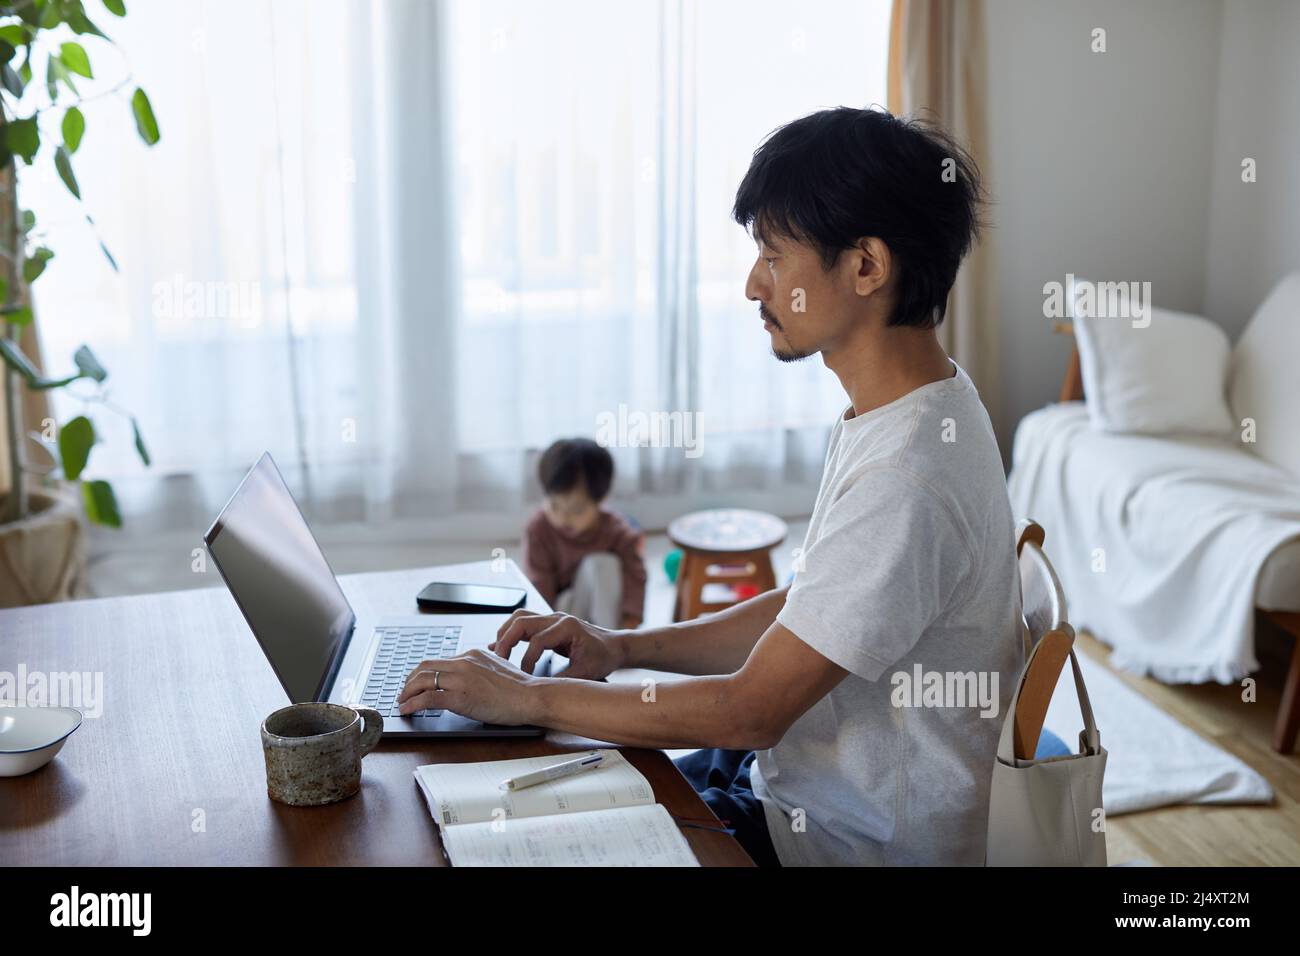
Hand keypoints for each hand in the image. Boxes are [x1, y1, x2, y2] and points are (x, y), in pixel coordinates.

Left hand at [397, 649, 541, 725]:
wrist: (531, 696)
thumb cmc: (520, 688)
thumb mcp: (497, 669)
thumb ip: (479, 670)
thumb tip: (467, 679)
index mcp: (472, 654)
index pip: (439, 661)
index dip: (423, 674)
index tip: (417, 683)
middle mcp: (464, 662)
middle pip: (425, 667)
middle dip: (409, 681)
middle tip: (404, 693)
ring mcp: (462, 678)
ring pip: (422, 681)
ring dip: (407, 693)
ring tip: (402, 703)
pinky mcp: (461, 697)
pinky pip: (428, 699)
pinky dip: (413, 704)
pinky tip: (408, 711)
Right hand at [490, 610, 626, 679]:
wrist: (614, 646)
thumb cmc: (603, 657)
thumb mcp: (585, 673)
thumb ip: (563, 681)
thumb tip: (541, 690)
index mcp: (568, 626)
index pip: (537, 640)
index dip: (527, 660)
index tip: (523, 677)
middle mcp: (558, 618)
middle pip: (522, 622)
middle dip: (506, 640)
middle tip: (498, 660)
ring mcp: (552, 618)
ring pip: (520, 618)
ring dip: (505, 633)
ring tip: (497, 653)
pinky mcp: (548, 624)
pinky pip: (524, 622)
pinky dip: (511, 633)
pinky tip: (500, 646)